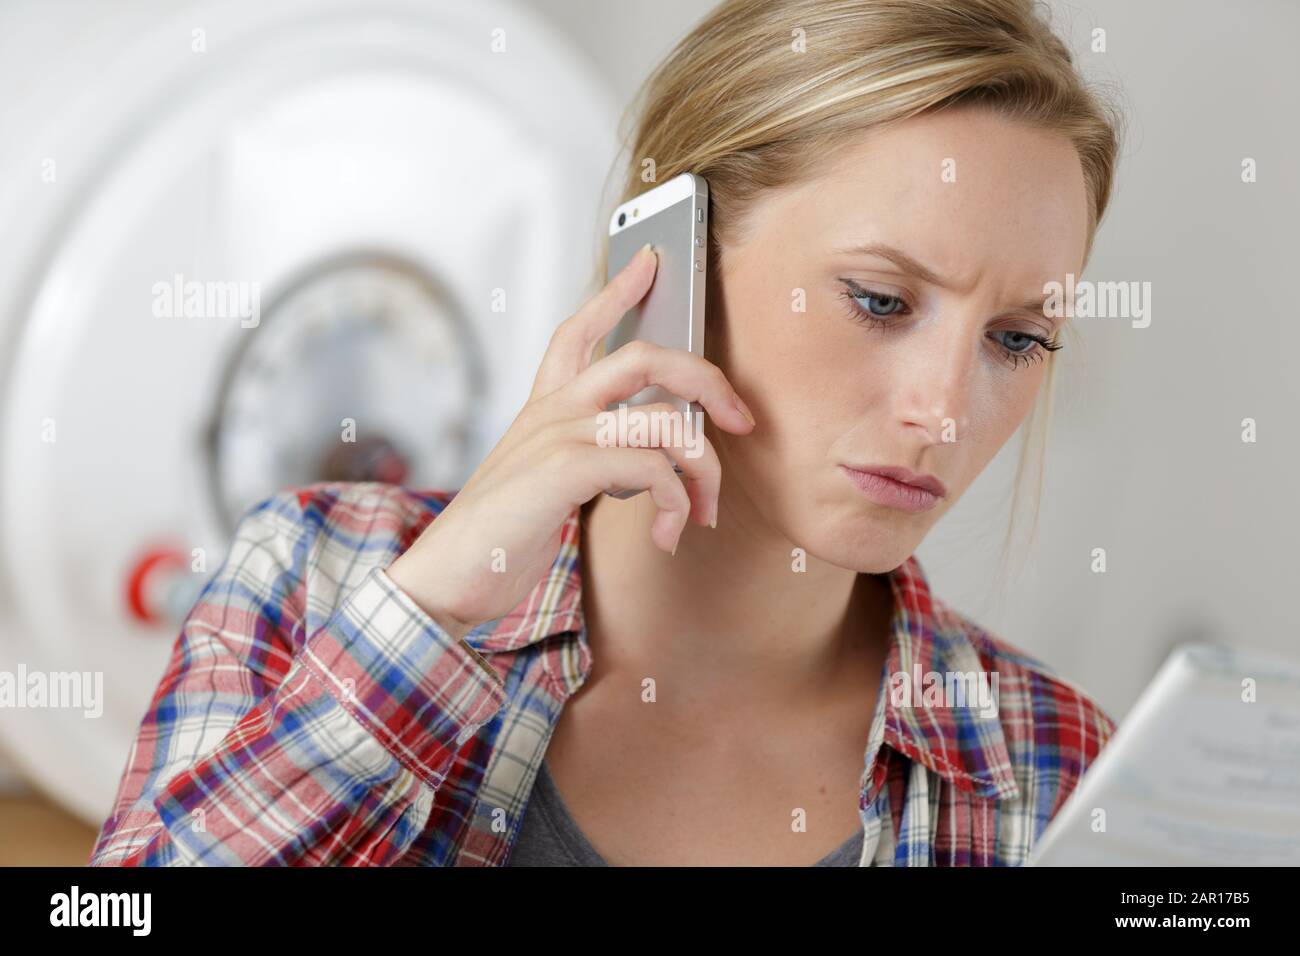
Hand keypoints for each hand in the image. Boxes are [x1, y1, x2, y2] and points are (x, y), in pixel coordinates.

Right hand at [385, 243, 756, 641]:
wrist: (446, 577)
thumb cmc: (501, 537)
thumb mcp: (546, 486)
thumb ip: (588, 460)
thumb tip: (652, 462)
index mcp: (544, 410)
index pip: (578, 330)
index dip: (617, 291)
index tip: (649, 261)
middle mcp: (552, 411)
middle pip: (643, 357)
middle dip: (708, 379)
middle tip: (741, 419)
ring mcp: (558, 434)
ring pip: (665, 418)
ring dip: (704, 471)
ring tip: (700, 514)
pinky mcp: (564, 468)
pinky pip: (652, 464)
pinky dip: (675, 502)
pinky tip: (668, 534)